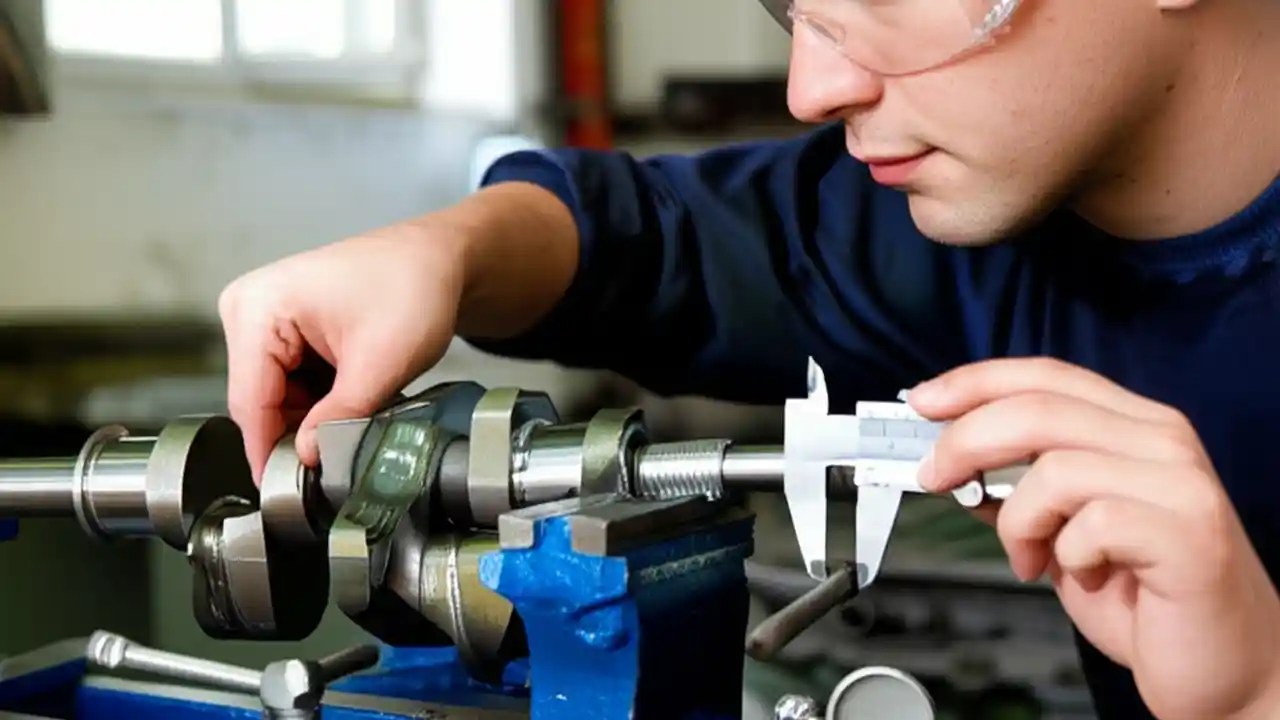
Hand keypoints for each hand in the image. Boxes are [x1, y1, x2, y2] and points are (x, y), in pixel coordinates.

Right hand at [217, 216, 465, 481]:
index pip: (250, 401)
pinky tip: (350, 402)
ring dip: (311, 419)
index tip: (285, 495)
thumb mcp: (381, 363)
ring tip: (356, 422)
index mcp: (258, 308)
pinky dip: (318, 402)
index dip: (267, 452)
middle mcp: (247, 308)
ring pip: (275, 397)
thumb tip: (305, 459)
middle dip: (296, 435)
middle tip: (338, 464)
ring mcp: (262, 318)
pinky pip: (289, 383)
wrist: (437, 258)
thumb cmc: (412, 287)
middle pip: (259, 401)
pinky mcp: (281, 329)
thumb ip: (338, 417)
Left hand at [907, 358, 1279, 719]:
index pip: (1046, 376)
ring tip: (1030, 558)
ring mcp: (1181, 483)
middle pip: (1038, 408)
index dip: (976, 382)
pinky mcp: (1189, 533)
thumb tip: (950, 465)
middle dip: (965, 441)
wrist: (1225, 666)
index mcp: (1135, 427)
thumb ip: (1017, 492)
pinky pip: (1090, 523)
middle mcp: (1163, 441)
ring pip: (1054, 468)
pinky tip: (1083, 577)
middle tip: (935, 478)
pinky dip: (1064, 554)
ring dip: (1017, 521)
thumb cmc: (1146, 598)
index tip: (922, 400)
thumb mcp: (1061, 534)